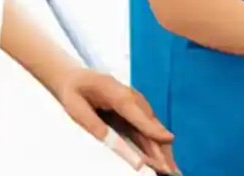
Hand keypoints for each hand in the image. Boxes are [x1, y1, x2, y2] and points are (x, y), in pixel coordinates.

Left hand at [54, 68, 177, 172]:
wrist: (73, 77)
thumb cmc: (73, 91)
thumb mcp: (77, 109)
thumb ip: (95, 126)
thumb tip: (115, 145)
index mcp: (114, 91)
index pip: (136, 112)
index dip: (151, 127)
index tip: (168, 139)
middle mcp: (129, 96)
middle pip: (149, 122)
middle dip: (160, 145)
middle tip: (170, 167)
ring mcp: (134, 102)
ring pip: (152, 126)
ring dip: (161, 147)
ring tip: (171, 168)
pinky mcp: (134, 110)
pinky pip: (147, 128)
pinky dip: (155, 143)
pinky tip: (162, 158)